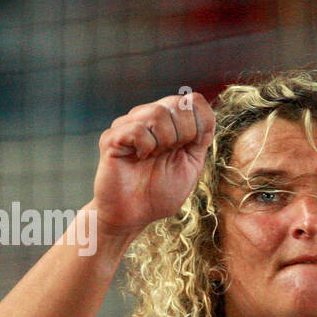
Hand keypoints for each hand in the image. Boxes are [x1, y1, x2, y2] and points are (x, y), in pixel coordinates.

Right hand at [91, 91, 216, 238]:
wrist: (134, 215)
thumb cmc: (160, 192)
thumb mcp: (192, 164)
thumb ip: (200, 138)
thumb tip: (204, 112)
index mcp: (169, 123)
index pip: (193, 100)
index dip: (201, 122)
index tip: (193, 146)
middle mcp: (147, 118)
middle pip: (179, 103)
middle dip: (185, 133)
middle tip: (170, 154)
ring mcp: (128, 125)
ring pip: (158, 113)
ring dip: (165, 141)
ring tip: (153, 158)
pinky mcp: (112, 137)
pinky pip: (138, 129)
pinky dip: (146, 147)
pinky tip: (139, 158)